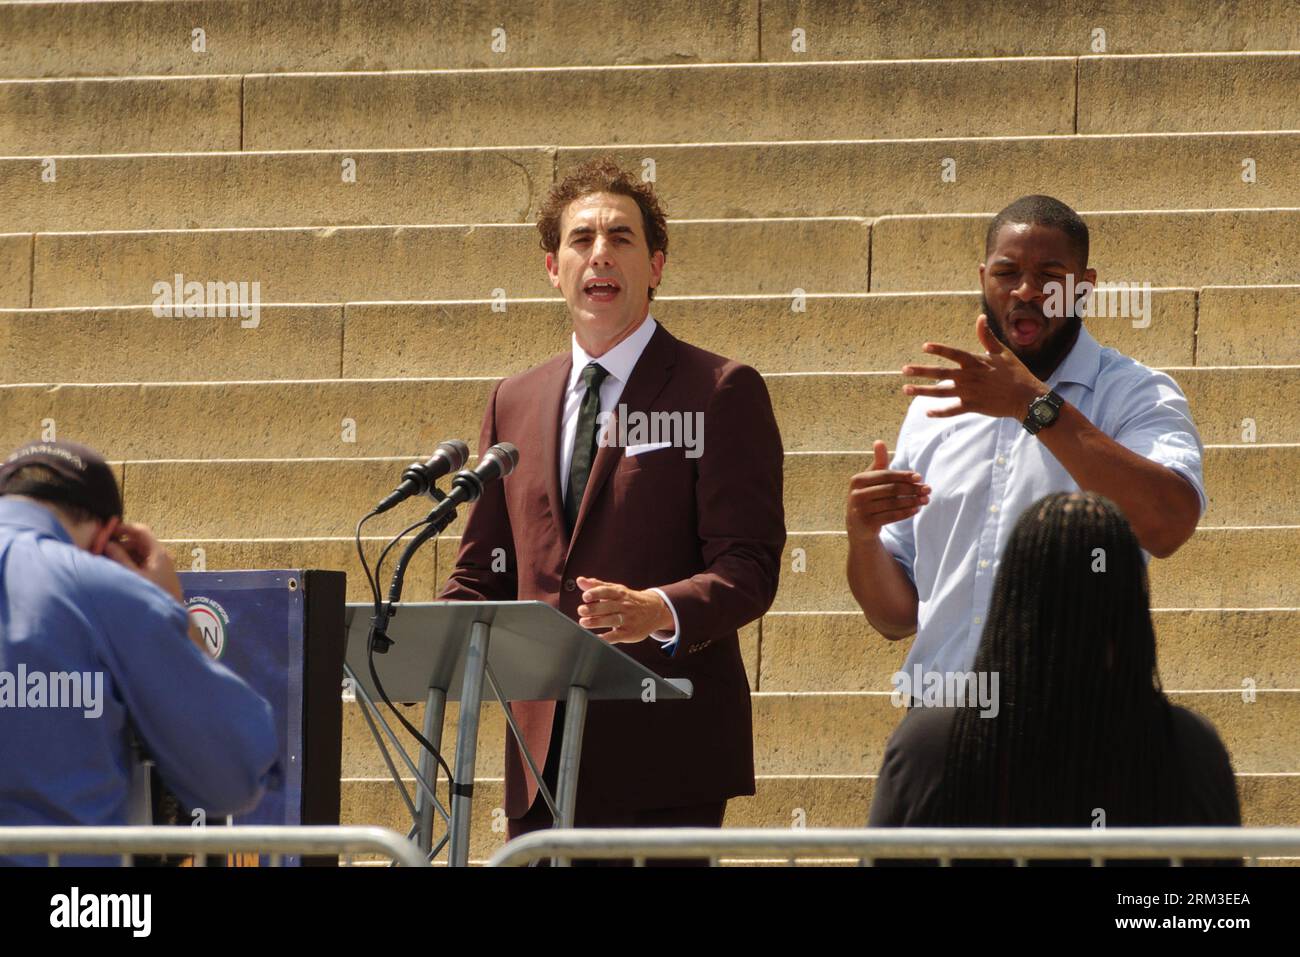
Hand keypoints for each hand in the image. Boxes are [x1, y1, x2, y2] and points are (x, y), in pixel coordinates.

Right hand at [103, 522, 184, 603]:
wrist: (169, 616)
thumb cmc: (153, 595)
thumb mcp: (133, 575)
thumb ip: (119, 558)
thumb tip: (106, 543)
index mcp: (158, 552)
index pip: (140, 531)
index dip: (123, 528)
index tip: (106, 531)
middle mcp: (160, 556)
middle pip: (137, 542)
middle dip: (119, 544)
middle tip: (101, 550)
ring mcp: (159, 566)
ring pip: (137, 553)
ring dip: (122, 555)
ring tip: (106, 562)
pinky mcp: (156, 575)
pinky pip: (140, 563)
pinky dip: (128, 563)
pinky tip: (116, 571)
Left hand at [576, 577, 673, 644]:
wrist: (655, 610)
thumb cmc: (629, 599)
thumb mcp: (616, 590)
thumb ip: (596, 586)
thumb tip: (579, 580)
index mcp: (620, 593)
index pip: (607, 592)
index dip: (596, 593)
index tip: (585, 596)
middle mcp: (625, 606)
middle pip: (608, 606)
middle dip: (594, 609)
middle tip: (581, 610)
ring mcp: (628, 619)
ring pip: (612, 620)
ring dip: (597, 622)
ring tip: (583, 622)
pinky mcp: (630, 633)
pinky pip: (617, 636)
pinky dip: (606, 638)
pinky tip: (596, 638)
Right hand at [846, 440, 929, 542]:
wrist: (858, 526)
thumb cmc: (868, 497)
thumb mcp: (871, 479)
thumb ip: (878, 462)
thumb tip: (879, 441)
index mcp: (857, 480)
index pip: (885, 475)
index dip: (903, 475)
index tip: (919, 477)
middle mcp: (856, 494)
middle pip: (891, 489)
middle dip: (912, 489)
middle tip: (928, 489)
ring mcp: (860, 510)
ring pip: (893, 503)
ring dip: (912, 501)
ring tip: (925, 500)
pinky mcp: (867, 523)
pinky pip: (891, 516)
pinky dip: (905, 513)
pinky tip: (916, 510)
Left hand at [901, 314, 1044, 419]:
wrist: (1027, 397)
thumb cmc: (1015, 372)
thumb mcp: (1002, 352)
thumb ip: (987, 337)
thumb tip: (980, 318)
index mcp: (976, 362)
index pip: (954, 354)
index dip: (940, 350)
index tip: (924, 347)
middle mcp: (970, 377)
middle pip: (941, 374)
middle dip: (921, 371)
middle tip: (904, 370)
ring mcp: (970, 393)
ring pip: (941, 392)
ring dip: (922, 391)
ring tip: (906, 389)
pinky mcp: (973, 406)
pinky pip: (953, 410)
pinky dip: (940, 412)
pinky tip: (927, 412)